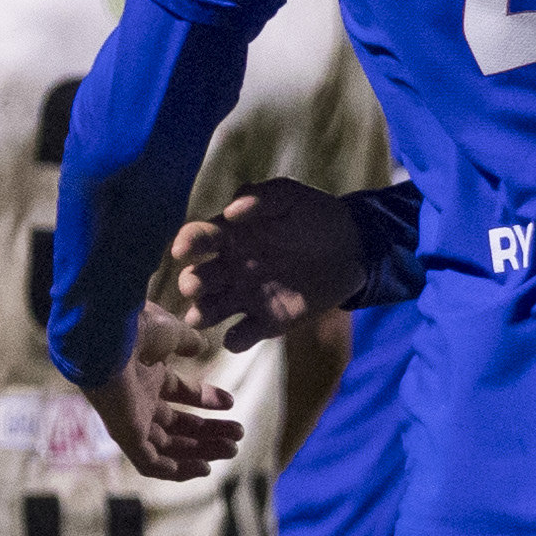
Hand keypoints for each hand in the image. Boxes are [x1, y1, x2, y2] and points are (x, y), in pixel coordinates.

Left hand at [83, 303, 244, 482]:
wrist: (105, 336)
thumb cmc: (135, 329)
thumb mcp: (171, 332)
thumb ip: (187, 341)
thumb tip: (201, 346)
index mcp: (147, 374)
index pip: (180, 393)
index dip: (207, 400)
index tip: (231, 403)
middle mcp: (138, 399)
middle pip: (177, 424)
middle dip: (209, 432)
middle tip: (238, 436)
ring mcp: (131, 418)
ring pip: (167, 446)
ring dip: (200, 451)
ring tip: (231, 450)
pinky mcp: (125, 434)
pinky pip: (148, 462)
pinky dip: (175, 470)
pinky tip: (203, 469)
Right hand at [174, 180, 367, 347]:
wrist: (351, 248)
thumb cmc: (314, 215)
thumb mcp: (290, 196)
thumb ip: (261, 198)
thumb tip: (232, 210)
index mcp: (228, 236)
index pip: (198, 239)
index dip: (186, 243)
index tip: (183, 250)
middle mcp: (228, 269)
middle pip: (198, 279)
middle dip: (191, 283)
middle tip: (193, 286)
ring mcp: (244, 297)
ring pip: (210, 310)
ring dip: (201, 314)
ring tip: (198, 316)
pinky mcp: (266, 322)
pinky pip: (240, 336)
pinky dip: (235, 339)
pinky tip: (238, 336)